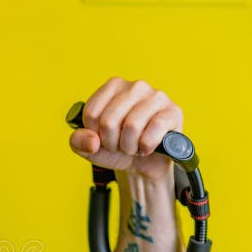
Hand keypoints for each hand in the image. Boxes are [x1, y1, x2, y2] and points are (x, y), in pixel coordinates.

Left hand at [69, 77, 183, 180]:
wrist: (142, 164)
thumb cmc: (116, 148)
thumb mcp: (89, 147)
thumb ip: (78, 141)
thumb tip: (93, 141)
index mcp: (112, 87)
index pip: (91, 114)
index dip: (94, 134)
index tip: (103, 137)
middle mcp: (135, 86)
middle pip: (109, 121)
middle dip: (111, 143)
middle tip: (120, 144)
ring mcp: (156, 96)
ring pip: (131, 126)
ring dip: (129, 147)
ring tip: (134, 146)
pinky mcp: (173, 112)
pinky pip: (152, 132)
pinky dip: (145, 147)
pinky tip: (148, 147)